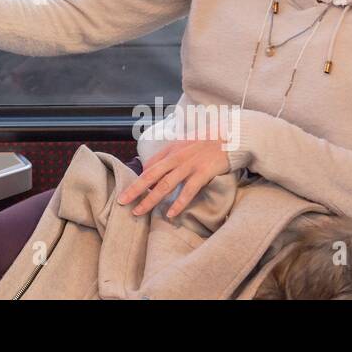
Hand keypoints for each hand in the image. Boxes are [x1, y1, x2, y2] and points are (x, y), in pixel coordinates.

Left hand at [115, 139, 231, 218]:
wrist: (229, 137)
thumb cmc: (206, 142)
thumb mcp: (182, 144)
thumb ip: (167, 155)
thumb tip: (150, 168)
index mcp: (170, 150)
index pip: (149, 166)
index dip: (137, 180)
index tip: (127, 192)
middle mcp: (176, 158)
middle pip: (151, 176)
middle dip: (135, 190)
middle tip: (121, 202)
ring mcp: (188, 166)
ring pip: (165, 185)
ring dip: (150, 200)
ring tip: (138, 211)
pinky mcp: (202, 173)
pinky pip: (188, 191)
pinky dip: (178, 203)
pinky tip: (169, 214)